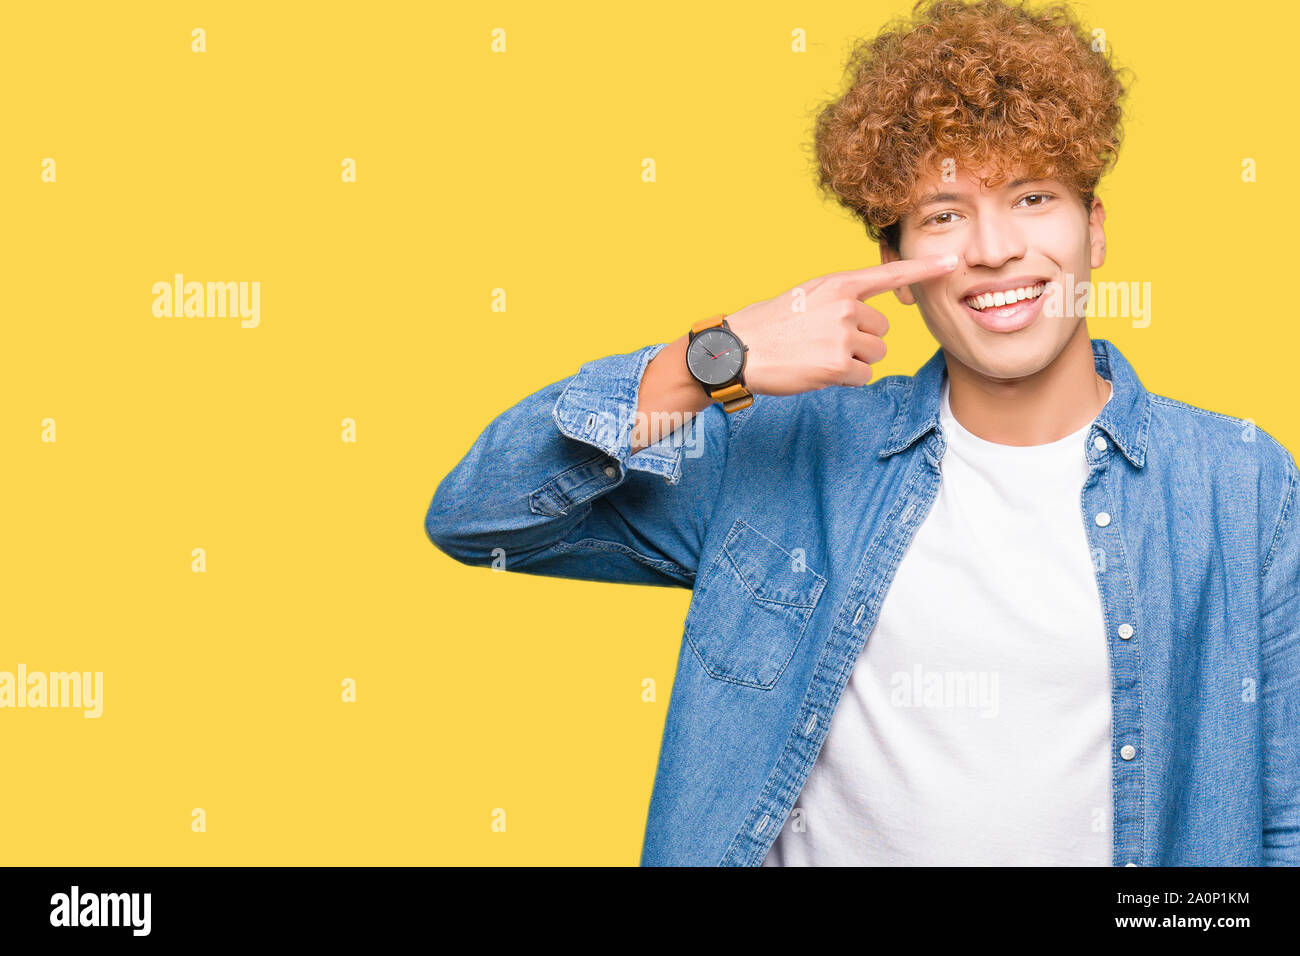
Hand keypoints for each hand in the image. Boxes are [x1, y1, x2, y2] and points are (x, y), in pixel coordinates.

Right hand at [726, 253, 957, 395]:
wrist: (738, 351)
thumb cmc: (769, 327)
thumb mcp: (805, 297)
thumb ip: (840, 299)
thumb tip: (867, 315)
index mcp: (837, 284)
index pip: (889, 274)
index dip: (924, 269)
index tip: (952, 263)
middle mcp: (845, 306)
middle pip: (882, 331)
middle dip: (861, 342)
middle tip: (824, 344)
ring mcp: (843, 335)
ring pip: (875, 355)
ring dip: (854, 362)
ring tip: (819, 357)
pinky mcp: (838, 364)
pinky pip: (863, 376)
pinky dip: (845, 380)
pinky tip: (818, 371)